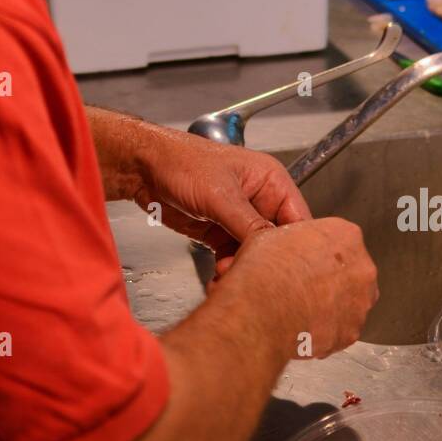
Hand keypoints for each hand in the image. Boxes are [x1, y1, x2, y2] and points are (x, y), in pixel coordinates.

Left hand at [133, 128, 309, 262]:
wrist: (143, 168)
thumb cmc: (181, 162)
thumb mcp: (221, 194)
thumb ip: (249, 224)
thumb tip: (272, 251)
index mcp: (270, 181)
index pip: (298, 220)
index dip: (295, 246)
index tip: (289, 270)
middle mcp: (259, 200)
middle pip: (276, 241)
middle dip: (264, 262)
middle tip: (253, 277)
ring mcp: (238, 218)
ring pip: (253, 253)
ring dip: (243, 268)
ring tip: (228, 277)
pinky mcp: (219, 232)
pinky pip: (232, 256)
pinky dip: (227, 269)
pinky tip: (219, 278)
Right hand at [220, 216, 378, 357]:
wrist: (261, 314)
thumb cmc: (265, 272)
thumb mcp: (268, 235)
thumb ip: (289, 236)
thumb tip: (280, 242)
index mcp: (346, 235)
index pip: (337, 238)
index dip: (314, 249)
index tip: (299, 257)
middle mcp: (362, 269)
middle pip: (349, 270)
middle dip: (327, 277)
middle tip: (298, 283)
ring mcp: (360, 304)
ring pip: (348, 302)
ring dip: (328, 304)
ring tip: (296, 307)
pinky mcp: (351, 334)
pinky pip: (340, 329)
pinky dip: (325, 329)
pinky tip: (300, 326)